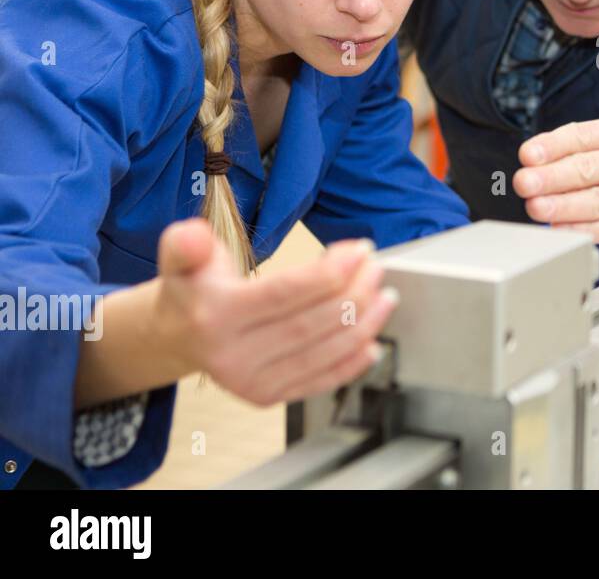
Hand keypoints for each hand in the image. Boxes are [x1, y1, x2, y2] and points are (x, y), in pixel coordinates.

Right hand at [151, 218, 396, 405]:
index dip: (330, 272)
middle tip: (376, 268)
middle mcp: (231, 356)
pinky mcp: (266, 398)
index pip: (285, 293)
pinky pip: (319, 381)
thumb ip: (186, 243)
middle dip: (354, 293)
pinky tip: (373, 340)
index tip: (360, 250)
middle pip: (310, 324)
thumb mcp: (181, 257)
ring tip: (385, 296)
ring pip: (322, 353)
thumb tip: (190, 237)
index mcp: (214, 315)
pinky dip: (352, 363)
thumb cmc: (194, 289)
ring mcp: (250, 383)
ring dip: (364, 324)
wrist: (177, 337)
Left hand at [513, 114, 598, 243]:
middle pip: (592, 168)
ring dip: (566, 206)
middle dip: (554, 177)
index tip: (528, 155)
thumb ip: (585, 147)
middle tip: (526, 183)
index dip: (554, 145)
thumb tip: (538, 162)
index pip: (585, 135)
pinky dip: (586, 230)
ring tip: (537, 208)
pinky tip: (563, 230)